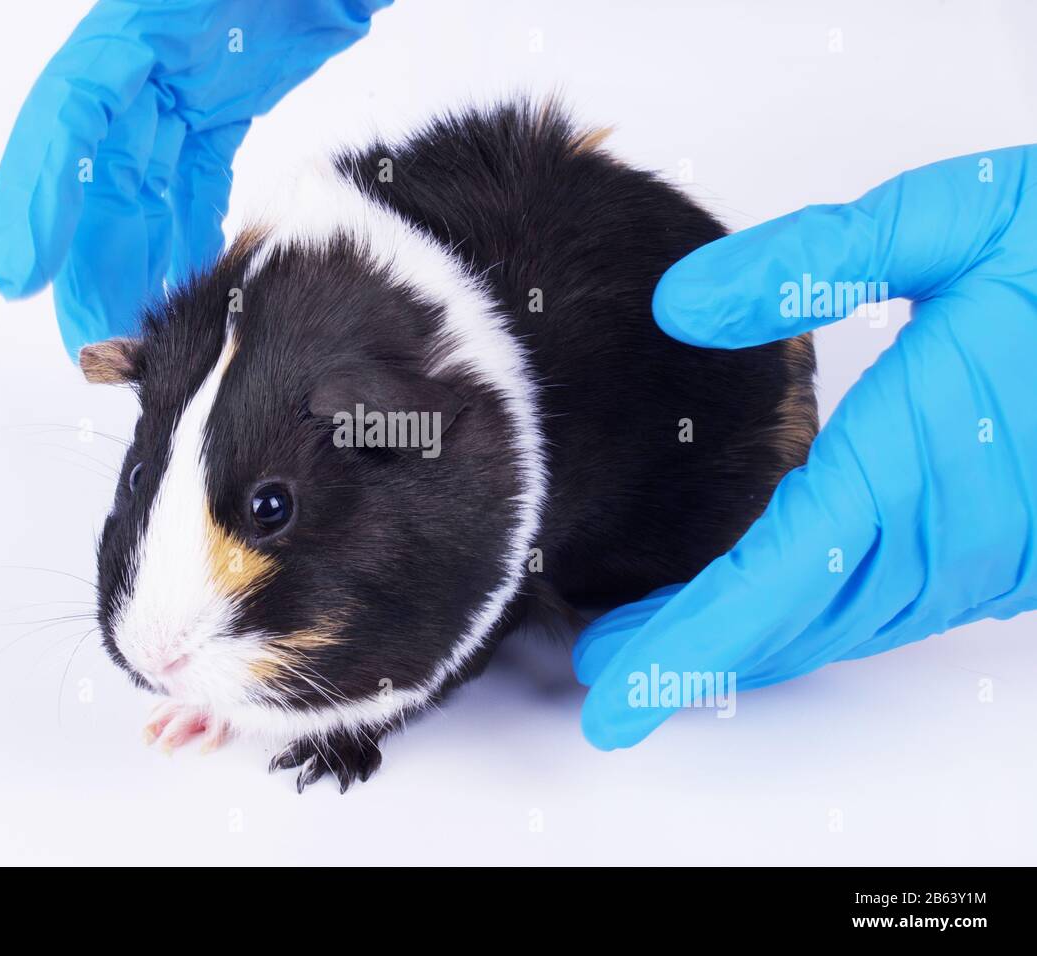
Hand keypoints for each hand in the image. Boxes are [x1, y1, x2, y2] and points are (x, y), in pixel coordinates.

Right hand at [0, 0, 389, 357]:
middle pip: (97, 173)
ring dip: (125, 266)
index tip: (17, 273)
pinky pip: (183, 186)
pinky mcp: (213, 114)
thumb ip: (216, 39)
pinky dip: (176, 239)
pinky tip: (176, 291)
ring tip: (122, 339)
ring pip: (136, 192)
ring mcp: (178, 90)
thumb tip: (189, 84)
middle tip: (85, 344)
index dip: (39, 196)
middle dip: (85, 263)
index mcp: (142, 22)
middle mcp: (147, 61)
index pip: (70, 112)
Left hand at [573, 145, 1036, 748]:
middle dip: (697, 654)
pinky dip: (823, 623)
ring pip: (851, 625)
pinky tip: (782, 616)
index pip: (778, 581)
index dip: (690, 646)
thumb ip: (816, 258)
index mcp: (929, 454)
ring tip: (670, 646)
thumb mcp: (959, 218)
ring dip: (756, 645)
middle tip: (612, 669)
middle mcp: (962, 528)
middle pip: (800, 622)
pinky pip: (901, 609)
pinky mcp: (1023, 555)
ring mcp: (999, 553)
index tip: (617, 696)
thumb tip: (686, 302)